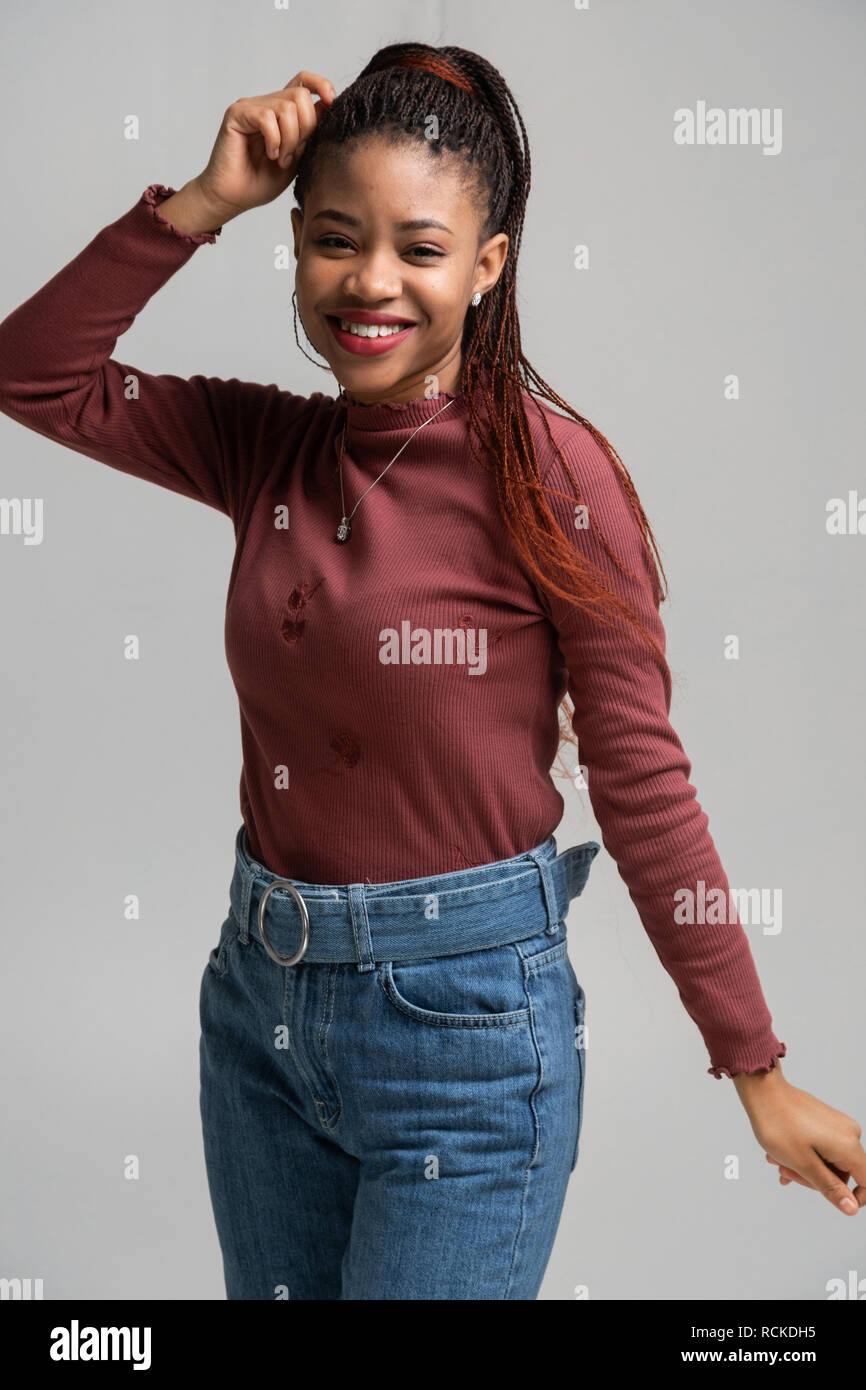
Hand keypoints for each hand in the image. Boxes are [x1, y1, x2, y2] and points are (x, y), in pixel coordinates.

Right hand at [194, 70, 336, 220]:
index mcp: (282, 111)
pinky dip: (274, 140)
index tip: (331, 103)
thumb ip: (310, 133)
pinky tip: (270, 155)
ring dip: (290, 140)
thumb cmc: (261, 182)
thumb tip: (327, 106)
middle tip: (292, 155)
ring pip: (287, 107)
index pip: (304, 81)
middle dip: (305, 129)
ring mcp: (250, 106)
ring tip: (280, 160)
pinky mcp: (237, 114)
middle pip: (300, 96)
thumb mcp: (297, 157)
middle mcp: (266, 103)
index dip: (321, 85)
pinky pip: (267, 117)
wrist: (233, 197)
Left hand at [733, 1064, 864, 1214]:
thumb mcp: (803, 1164)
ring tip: (777, 1162)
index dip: (851, 1198)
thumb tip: (851, 1209)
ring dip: (803, 1167)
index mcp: (848, 1146)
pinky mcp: (825, 1121)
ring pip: (827, 1160)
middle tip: (785, 1173)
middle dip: (813, 1179)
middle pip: (842, 1173)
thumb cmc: (779, 1125)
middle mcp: (848, 1134)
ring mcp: (837, 1125)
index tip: (827, 1198)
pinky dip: (802, 1154)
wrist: (763, 1090)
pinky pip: (820, 1147)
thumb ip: (830, 1188)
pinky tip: (780, 1156)